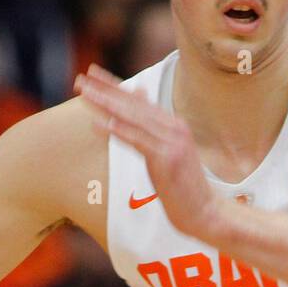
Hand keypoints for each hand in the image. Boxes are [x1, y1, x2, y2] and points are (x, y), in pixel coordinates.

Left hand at [76, 65, 222, 242]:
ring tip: (83, 93)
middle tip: (80, 79)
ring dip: (105, 104)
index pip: (140, 101)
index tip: (93, 73)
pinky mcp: (167, 159)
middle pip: (134, 105)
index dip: (115, 86)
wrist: (206, 213)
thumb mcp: (172, 153)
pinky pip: (136, 140)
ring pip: (132, 119)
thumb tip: (142, 108)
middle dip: (105, 90)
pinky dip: (116, 131)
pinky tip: (98, 123)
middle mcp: (175, 129)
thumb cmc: (186, 188)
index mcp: (175, 125)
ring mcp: (172, 143)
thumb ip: (156, 131)